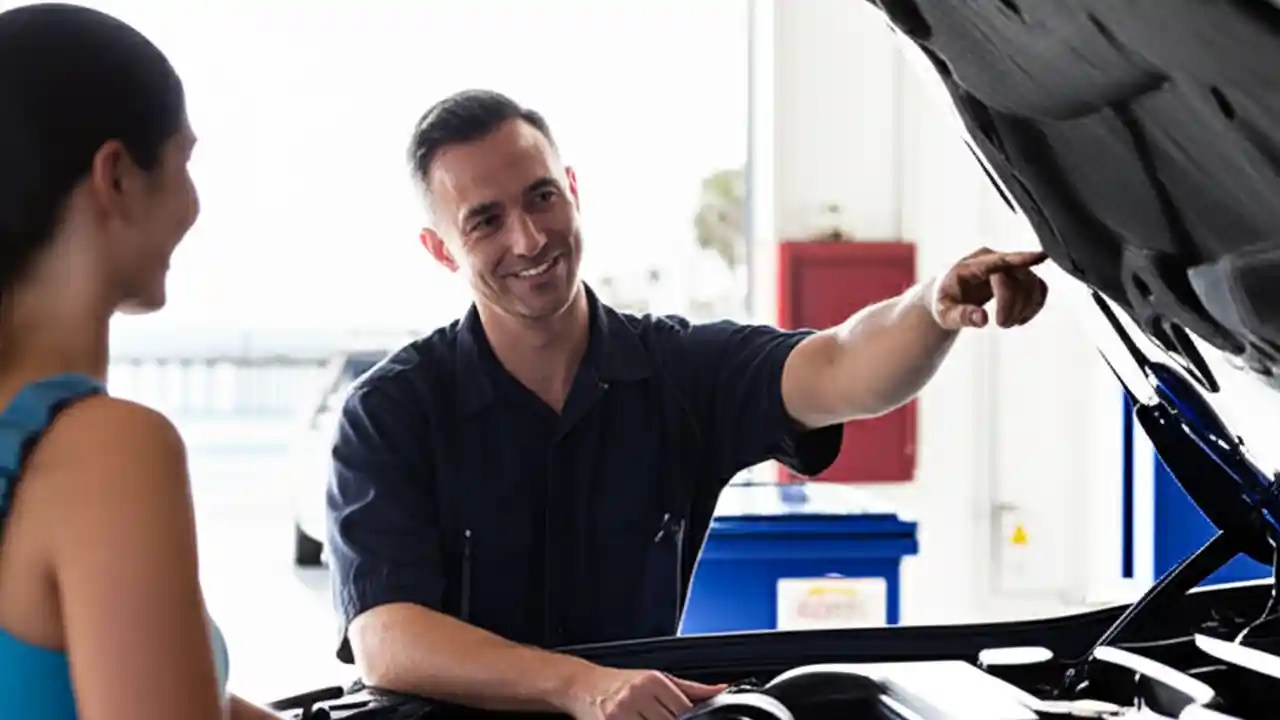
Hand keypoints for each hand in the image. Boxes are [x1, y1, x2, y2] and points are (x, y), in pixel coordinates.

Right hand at [565, 667, 726, 719]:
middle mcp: (637, 694)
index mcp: (653, 681)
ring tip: (649, 717)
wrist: (581, 685)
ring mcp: (621, 712)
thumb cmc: (618, 682)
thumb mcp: (655, 678)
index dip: (689, 719)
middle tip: (661, 715)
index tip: (691, 719)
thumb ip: (690, 689)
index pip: (684, 709)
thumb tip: (720, 690)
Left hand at [931, 247, 1048, 330]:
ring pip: (1032, 283)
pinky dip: (1033, 306)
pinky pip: (1038, 288)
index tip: (1042, 256)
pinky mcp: (1018, 278)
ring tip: (1008, 323)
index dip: (1021, 258)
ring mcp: (1008, 268)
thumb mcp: (944, 313)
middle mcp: (993, 261)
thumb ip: (961, 316)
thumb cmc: (944, 303)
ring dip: (1025, 307)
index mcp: (972, 266)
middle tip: (1002, 325)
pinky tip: (1019, 319)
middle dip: (1013, 304)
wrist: (948, 297)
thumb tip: (982, 319)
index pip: (999, 260)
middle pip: (1018, 276)